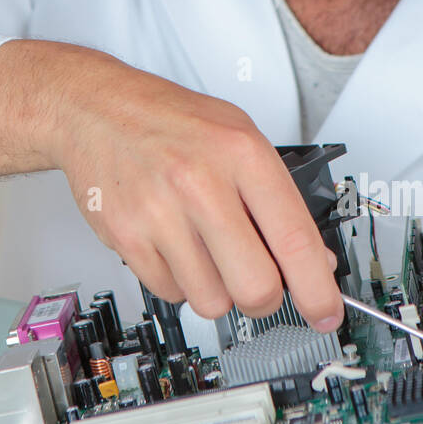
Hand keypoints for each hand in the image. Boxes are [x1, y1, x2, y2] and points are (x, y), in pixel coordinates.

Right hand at [51, 54, 343, 331]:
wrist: (96, 109)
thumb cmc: (171, 122)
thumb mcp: (238, 136)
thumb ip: (277, 196)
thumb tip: (313, 262)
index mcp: (240, 153)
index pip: (295, 238)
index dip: (318, 290)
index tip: (326, 313)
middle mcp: (200, 182)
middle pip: (256, 287)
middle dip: (264, 297)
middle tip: (259, 283)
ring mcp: (159, 212)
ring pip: (212, 301)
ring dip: (216, 288)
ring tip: (204, 248)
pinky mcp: (126, 236)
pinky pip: (169, 293)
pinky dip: (177, 280)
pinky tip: (172, 243)